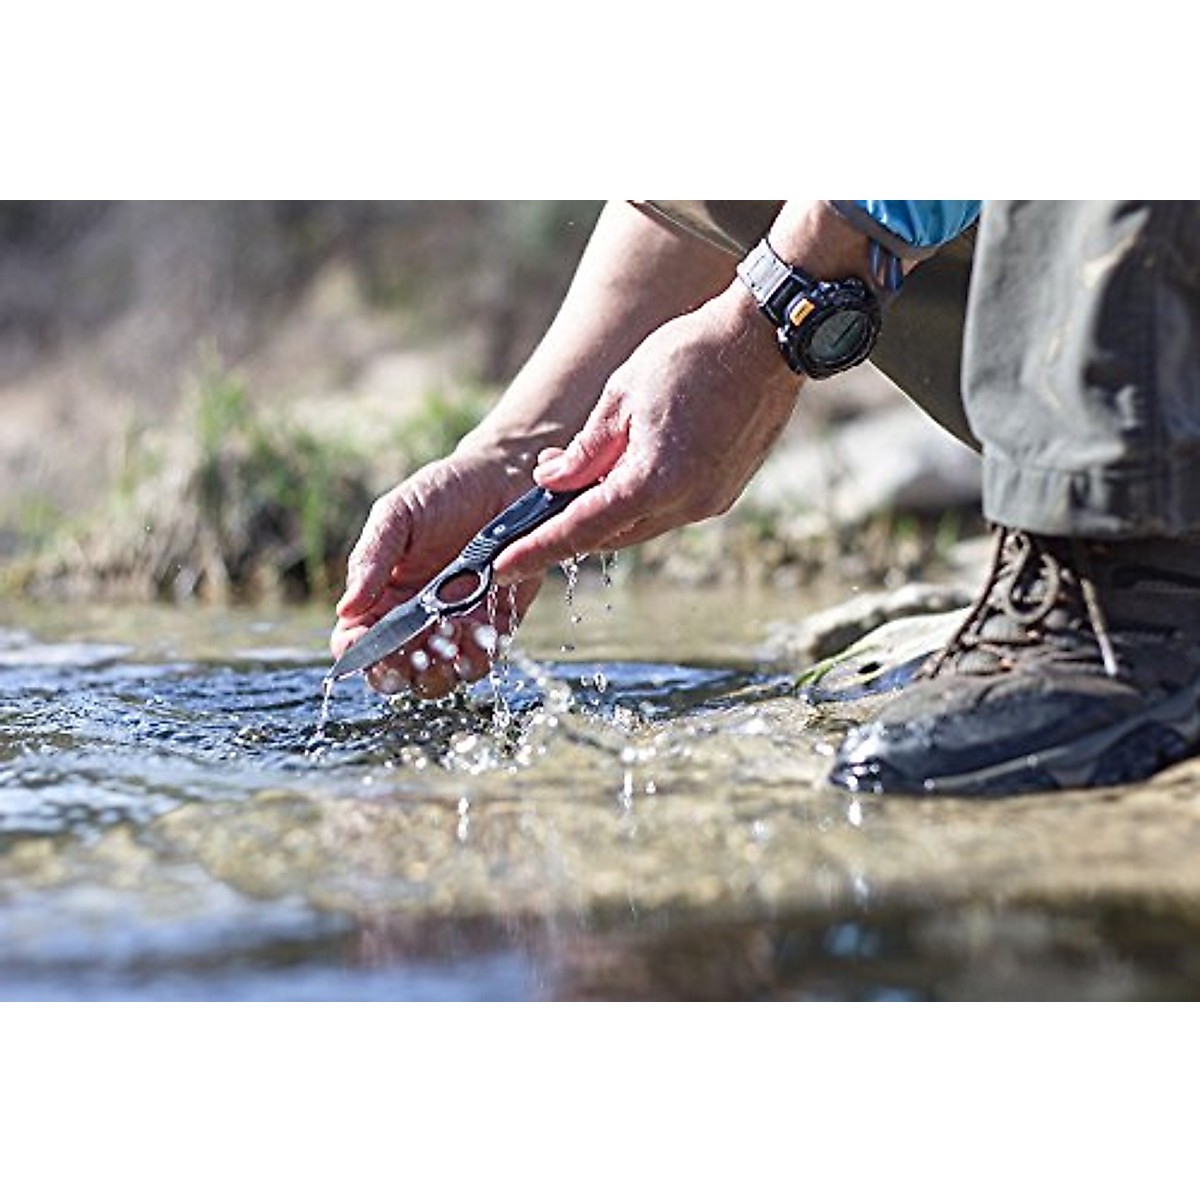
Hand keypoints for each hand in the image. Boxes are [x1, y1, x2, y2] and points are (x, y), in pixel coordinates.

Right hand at [331, 452, 541, 697]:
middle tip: (413, 645)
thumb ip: (371, 559)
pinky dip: (478, 654)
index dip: (356, 653)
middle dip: (400, 669)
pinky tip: (479, 625)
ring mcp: (456, 628)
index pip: (356, 642)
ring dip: (441, 667)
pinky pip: (483, 660)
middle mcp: (417, 622)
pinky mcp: (495, 626)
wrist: (505, 479)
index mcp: (383, 598)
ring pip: (440, 677)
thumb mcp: (397, 516)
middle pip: (397, 673)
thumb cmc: (443, 493)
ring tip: (451, 629)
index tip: (362, 642)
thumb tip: (346, 609)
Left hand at [492, 283, 800, 584]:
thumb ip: (583, 452)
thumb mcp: (620, 397)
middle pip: (611, 534)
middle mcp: (685, 504)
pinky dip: (641, 499)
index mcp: (653, 482)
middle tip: (537, 506)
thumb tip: (549, 483)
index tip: (502, 567)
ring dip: (608, 510)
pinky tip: (627, 470)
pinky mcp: (724, 492)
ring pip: (641, 524)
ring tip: (582, 476)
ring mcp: (709, 501)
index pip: (580, 530)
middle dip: (571, 526)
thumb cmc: (690, 355)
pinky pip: (669, 509)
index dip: (536, 551)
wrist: (766, 339)